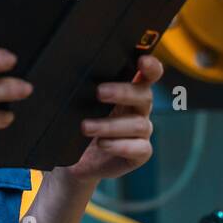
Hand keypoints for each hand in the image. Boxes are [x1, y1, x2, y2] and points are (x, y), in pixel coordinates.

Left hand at [60, 54, 162, 183]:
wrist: (75, 162)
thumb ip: (83, 90)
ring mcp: (141, 133)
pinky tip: (102, 144)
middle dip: (123, 92)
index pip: (148, 75)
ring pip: (139, 124)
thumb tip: (71, 75)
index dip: (150, 67)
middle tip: (99, 92)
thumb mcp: (78, 106)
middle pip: (144, 95)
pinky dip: (120, 145)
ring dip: (110, 124)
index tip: (142, 60)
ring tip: (86, 127)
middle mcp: (139, 110)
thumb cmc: (78, 128)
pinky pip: (140, 149)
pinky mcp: (139, 155)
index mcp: (129, 92)